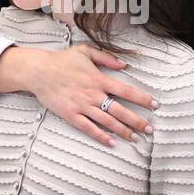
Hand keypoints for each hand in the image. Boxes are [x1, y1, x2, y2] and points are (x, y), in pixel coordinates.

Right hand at [30, 45, 156, 145]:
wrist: (38, 71)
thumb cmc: (62, 60)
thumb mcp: (85, 51)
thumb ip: (106, 58)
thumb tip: (124, 65)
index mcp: (99, 79)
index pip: (126, 91)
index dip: (142, 98)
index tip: (155, 105)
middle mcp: (93, 94)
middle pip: (120, 110)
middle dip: (137, 120)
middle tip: (150, 129)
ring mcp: (82, 106)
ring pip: (107, 121)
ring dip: (123, 131)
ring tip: (136, 138)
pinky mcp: (71, 115)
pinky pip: (89, 128)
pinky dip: (101, 136)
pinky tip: (112, 143)